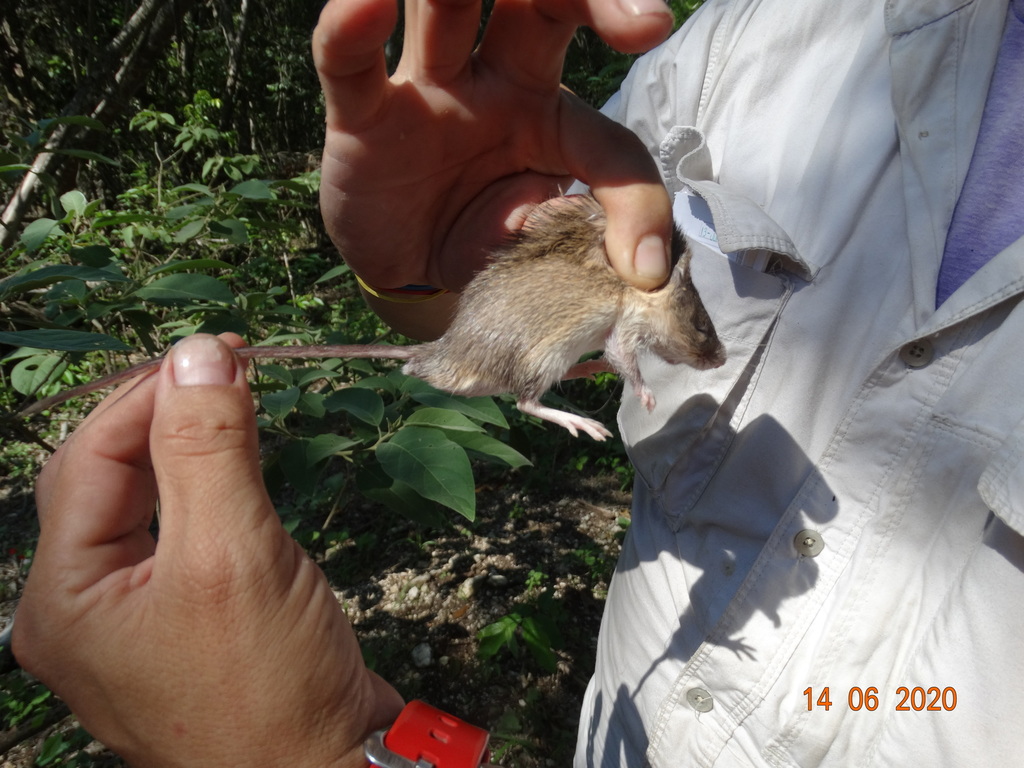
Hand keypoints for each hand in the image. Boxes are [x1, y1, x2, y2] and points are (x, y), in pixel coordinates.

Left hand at [13, 334, 402, 767]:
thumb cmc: (267, 685)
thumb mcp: (234, 555)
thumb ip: (208, 448)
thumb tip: (199, 352)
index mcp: (62, 598)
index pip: (88, 461)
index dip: (148, 395)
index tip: (217, 351)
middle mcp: (80, 610)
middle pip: (109, 481)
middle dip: (164, 417)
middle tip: (227, 369)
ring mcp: (132, 622)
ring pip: (148, 507)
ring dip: (188, 451)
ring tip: (234, 405)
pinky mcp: (184, 625)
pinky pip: (181, 539)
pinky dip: (209, 493)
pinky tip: (238, 471)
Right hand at [314, 0, 674, 296]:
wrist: (406, 264)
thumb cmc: (481, 237)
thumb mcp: (540, 248)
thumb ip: (585, 239)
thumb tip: (638, 266)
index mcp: (552, 116)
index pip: (606, 140)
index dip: (634, 194)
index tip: (644, 266)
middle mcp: (496, 80)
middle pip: (540, 3)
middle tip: (642, 20)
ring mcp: (427, 87)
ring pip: (445, 3)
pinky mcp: (363, 113)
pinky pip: (351, 60)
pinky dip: (352, 26)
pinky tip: (365, 3)